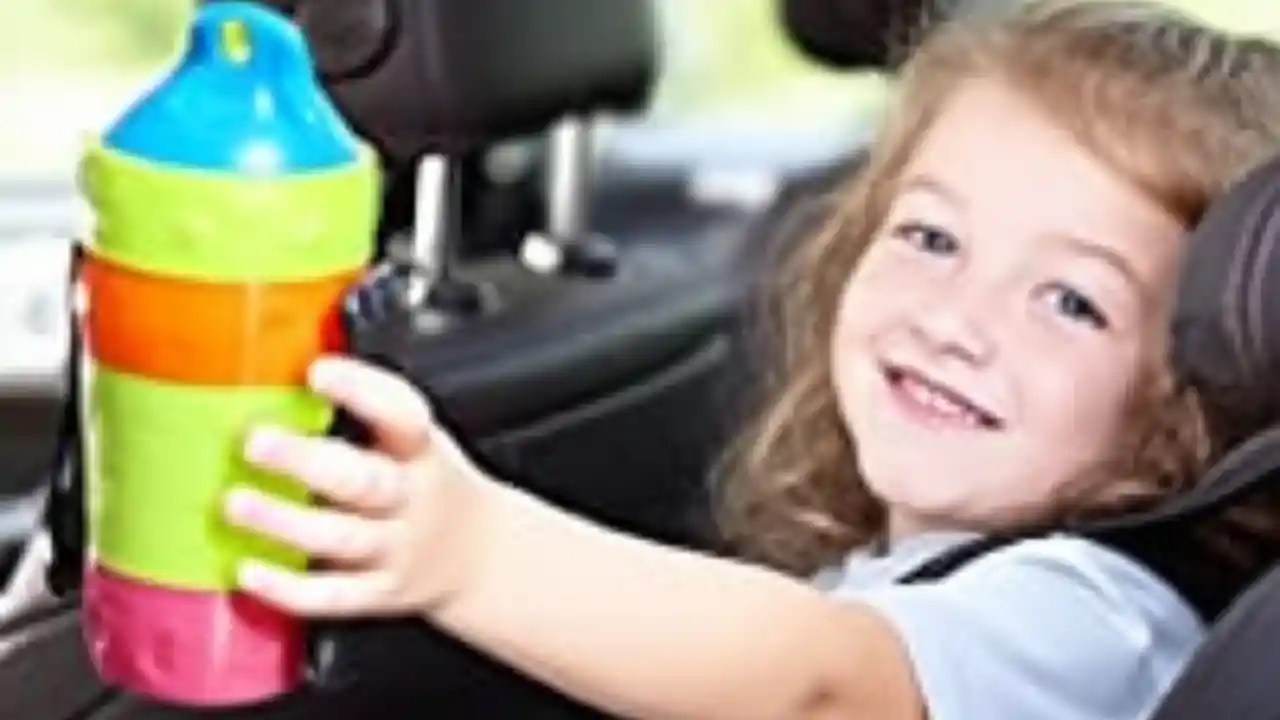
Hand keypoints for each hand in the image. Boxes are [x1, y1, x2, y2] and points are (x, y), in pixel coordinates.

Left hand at [223, 356, 493, 617]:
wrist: (481, 556)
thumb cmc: (428, 483)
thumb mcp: (415, 441)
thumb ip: (366, 411)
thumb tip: (291, 355)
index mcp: (421, 452)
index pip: (403, 415)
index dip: (363, 391)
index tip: (318, 371)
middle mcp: (412, 500)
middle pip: (365, 481)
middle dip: (307, 461)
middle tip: (254, 442)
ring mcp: (396, 550)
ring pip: (342, 538)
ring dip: (285, 521)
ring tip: (235, 502)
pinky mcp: (379, 593)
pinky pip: (333, 597)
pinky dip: (288, 589)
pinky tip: (248, 571)